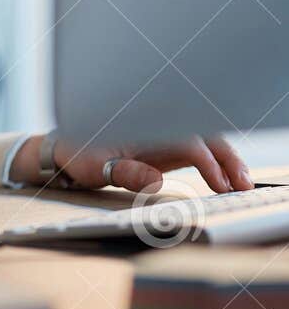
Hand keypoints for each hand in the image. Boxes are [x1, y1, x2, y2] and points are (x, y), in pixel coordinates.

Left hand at [10, 133, 251, 194]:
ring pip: (207, 142)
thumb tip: (156, 181)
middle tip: (243, 185)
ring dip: (227, 161)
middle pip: (206, 136)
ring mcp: (167, 135)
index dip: (207, 161)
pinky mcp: (168, 146)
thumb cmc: (80, 153)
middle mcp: (161, 124)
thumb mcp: (97, 166)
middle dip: (228, 159)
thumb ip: (126, 172)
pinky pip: (199, 151)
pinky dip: (216, 164)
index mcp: (146, 123)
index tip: (219, 183)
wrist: (67, 148)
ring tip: (242, 185)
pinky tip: (227, 181)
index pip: (188, 140)